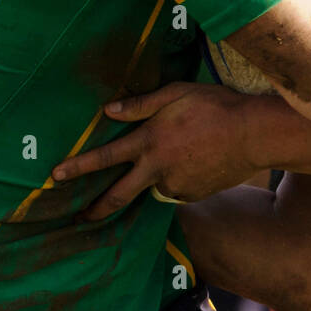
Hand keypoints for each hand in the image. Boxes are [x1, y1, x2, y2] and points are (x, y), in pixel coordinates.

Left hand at [52, 81, 252, 219]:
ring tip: (176, 159)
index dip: (78, 166)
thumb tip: (109, 110)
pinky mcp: (193, 195)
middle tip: (80, 217)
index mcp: (149, 141)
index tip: (55, 176)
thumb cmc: (215, 106)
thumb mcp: (176, 93)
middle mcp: (157, 168)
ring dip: (150, 181)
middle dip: (96, 208)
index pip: (105, 157)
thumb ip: (141, 104)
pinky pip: (175, 189)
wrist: (254, 134)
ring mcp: (176, 185)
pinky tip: (194, 161)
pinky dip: (176, 179)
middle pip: (118, 195)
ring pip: (152, 188)